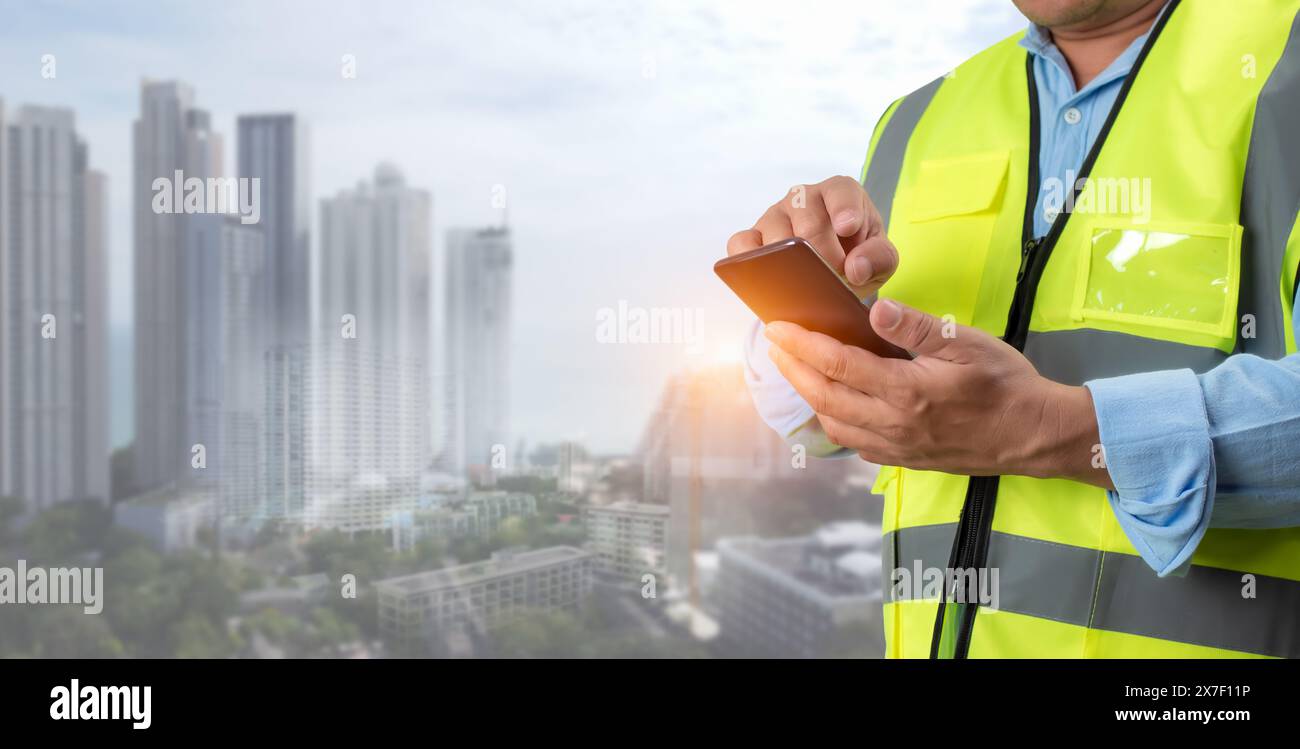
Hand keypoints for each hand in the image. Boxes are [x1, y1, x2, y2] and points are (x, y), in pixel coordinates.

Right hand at [726, 176, 897, 296]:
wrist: (834, 271)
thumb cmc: (858, 256)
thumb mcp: (882, 259)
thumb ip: (879, 258)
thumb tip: (855, 268)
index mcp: (839, 193)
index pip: (840, 192)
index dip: (844, 209)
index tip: (848, 228)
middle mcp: (804, 197)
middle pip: (808, 221)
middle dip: (822, 254)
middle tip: (834, 278)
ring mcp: (775, 215)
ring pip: (775, 234)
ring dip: (790, 264)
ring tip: (805, 284)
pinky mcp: (753, 236)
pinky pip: (741, 243)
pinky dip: (747, 260)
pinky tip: (764, 278)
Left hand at [764, 299, 1113, 487]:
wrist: (1034, 436)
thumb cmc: (1006, 385)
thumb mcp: (968, 344)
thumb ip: (918, 327)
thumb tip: (874, 309)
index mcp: (907, 392)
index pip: (837, 365)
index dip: (801, 344)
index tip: (777, 327)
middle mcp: (894, 425)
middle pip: (824, 396)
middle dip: (793, 369)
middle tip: (775, 344)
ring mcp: (896, 448)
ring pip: (833, 424)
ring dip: (808, 396)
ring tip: (795, 368)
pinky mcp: (903, 460)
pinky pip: (854, 443)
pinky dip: (833, 420)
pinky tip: (831, 402)